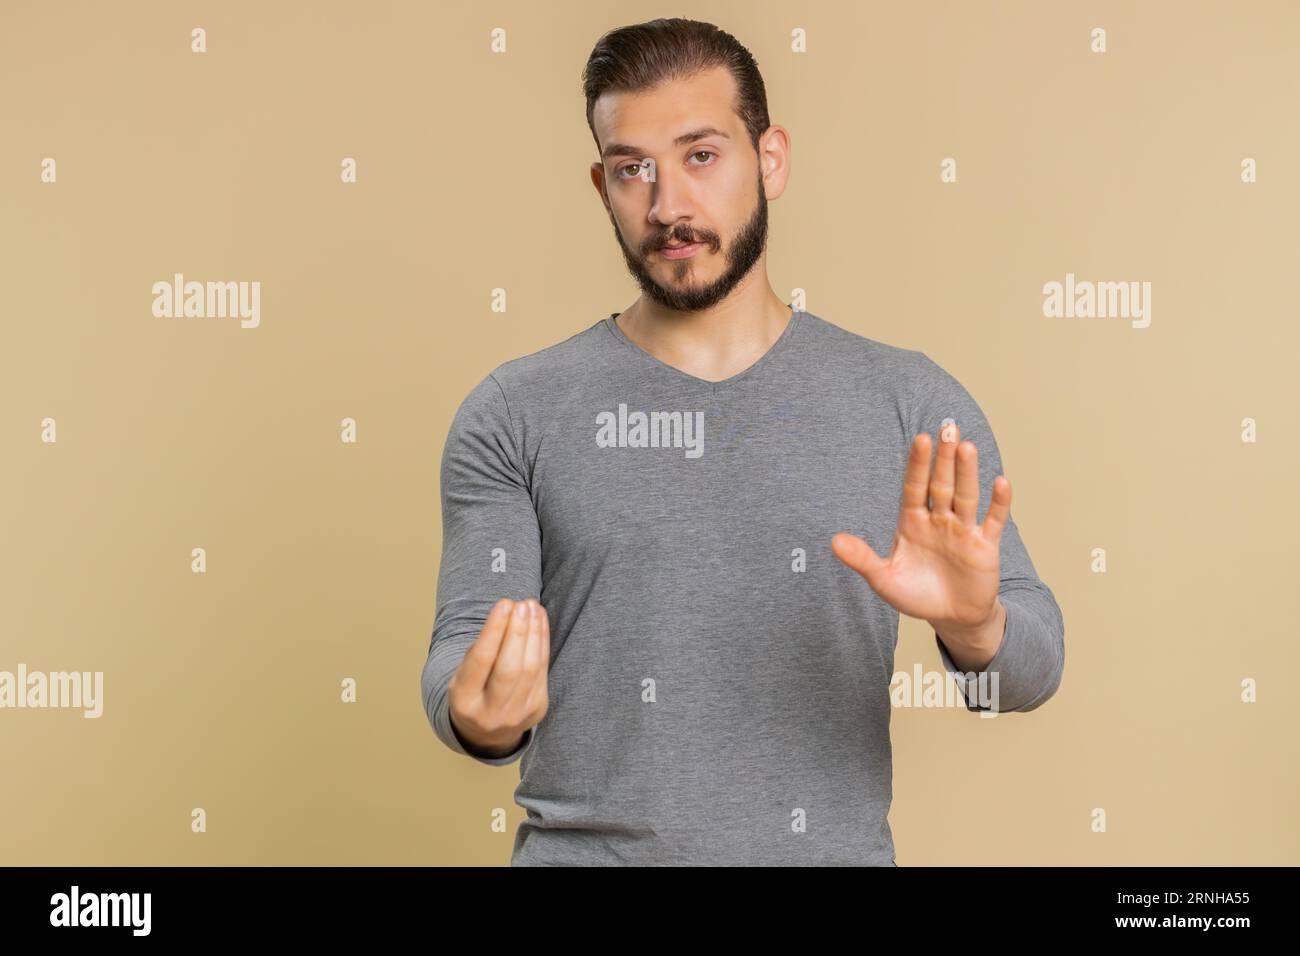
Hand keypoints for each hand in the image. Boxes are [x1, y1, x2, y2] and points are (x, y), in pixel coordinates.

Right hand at [448, 597, 549, 757]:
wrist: (487, 730)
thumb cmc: (474, 689)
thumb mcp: (464, 673)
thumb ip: (481, 648)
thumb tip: (508, 612)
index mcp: (464, 702)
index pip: (481, 661)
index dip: (494, 630)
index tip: (504, 604)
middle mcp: (490, 713)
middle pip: (509, 668)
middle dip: (518, 632)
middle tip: (521, 604)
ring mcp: (517, 715)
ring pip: (531, 669)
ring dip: (534, 633)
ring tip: (532, 606)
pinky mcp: (537, 709)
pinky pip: (543, 670)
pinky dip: (542, 642)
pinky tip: (539, 621)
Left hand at [831, 423, 1009, 653]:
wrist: (951, 617)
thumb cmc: (916, 594)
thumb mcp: (884, 579)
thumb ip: (862, 559)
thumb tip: (834, 542)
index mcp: (912, 522)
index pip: (914, 487)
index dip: (917, 464)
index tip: (920, 439)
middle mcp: (939, 520)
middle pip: (941, 484)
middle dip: (944, 458)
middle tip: (947, 427)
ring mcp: (963, 530)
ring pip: (966, 496)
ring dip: (967, 472)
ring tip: (967, 446)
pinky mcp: (985, 546)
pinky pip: (993, 521)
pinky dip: (999, 503)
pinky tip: (1001, 482)